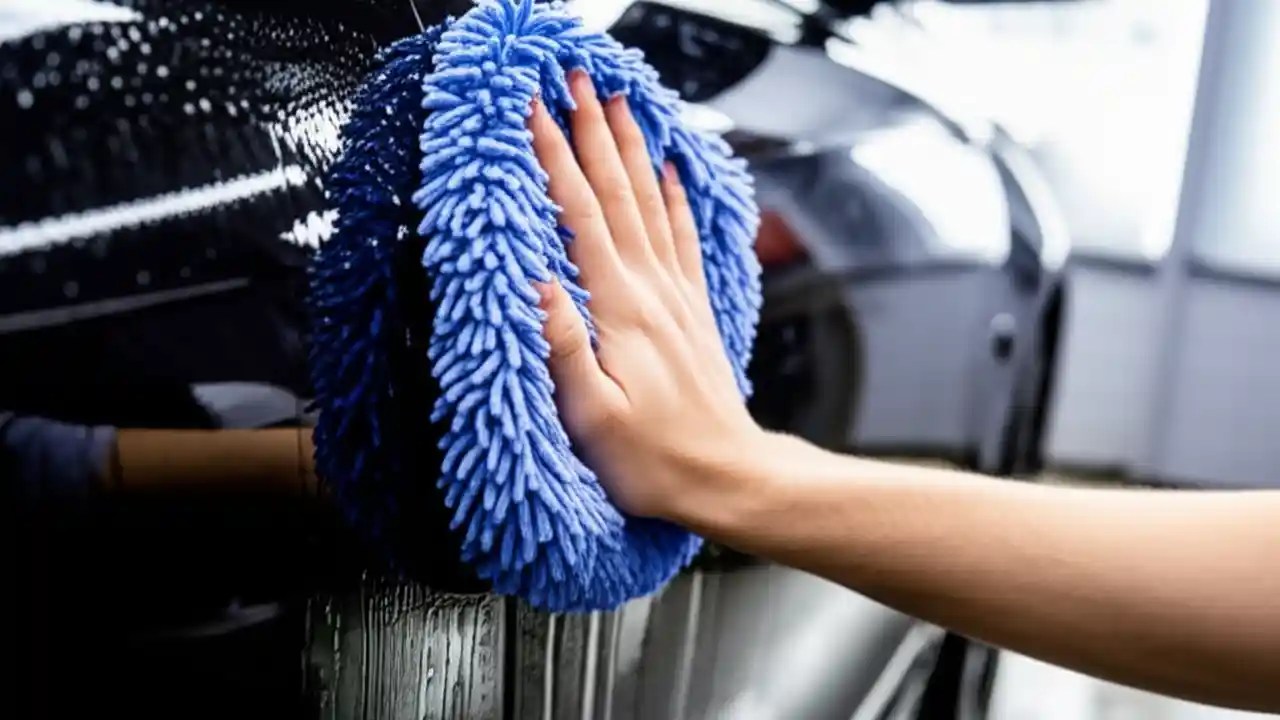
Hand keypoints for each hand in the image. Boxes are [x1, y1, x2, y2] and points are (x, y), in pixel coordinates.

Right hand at [529, 72, 764, 521]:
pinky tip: (671, 169)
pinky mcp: (692, 309)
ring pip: (651, 203)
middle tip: (577, 80)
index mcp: (620, 309)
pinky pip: (684, 236)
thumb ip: (564, 348)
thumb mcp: (592, 417)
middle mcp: (653, 290)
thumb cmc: (653, 459)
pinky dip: (675, 195)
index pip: (582, 216)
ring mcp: (677, 296)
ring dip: (632, 149)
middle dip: (594, 132)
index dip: (556, 159)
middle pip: (620, 193)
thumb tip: (536, 283)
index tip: (534, 110)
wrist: (727, 478)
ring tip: (619, 103)